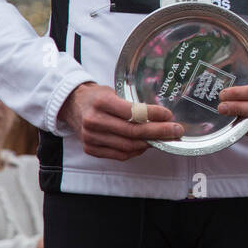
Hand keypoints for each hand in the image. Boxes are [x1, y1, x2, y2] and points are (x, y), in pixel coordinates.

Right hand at [60, 82, 182, 160]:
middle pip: (133, 132)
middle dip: (158, 132)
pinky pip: (120, 154)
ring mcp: (91, 137)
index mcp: (101, 102)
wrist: (72, 105)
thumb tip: (162, 116)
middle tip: (175, 130)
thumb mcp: (114, 92)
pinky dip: (136, 151)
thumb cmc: (97, 97)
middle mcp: (94, 121)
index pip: (132, 112)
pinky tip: (146, 144)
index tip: (168, 115)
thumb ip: (133, 104)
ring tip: (164, 138)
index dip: (153, 115)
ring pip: (128, 146)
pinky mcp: (91, 149)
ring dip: (149, 143)